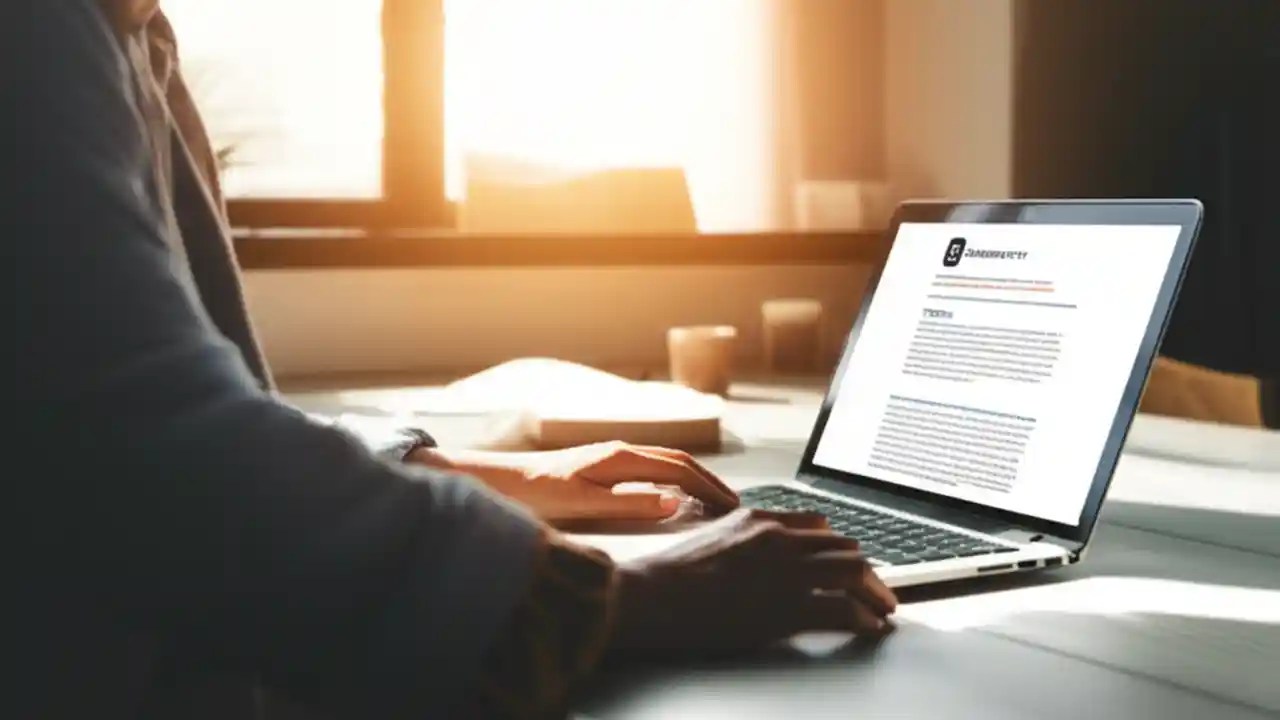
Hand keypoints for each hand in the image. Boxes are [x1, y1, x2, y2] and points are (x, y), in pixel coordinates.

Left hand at [407, 442, 738, 522]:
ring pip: (665, 461)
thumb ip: (630, 503)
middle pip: (678, 460)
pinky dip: (674, 478)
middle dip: (709, 480)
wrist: (503, 479)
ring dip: (693, 478)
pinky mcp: (604, 464)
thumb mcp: (585, 503)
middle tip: (734, 503)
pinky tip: (673, 493)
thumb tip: (675, 502)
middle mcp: (622, 450)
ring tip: (713, 498)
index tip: (732, 506)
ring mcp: (613, 455)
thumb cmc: (538, 491)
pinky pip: (651, 467)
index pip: (679, 469)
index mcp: (622, 457)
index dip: (709, 488)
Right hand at [609, 508, 897, 656]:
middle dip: (865, 570)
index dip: (840, 546)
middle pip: (843, 546)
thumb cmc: (664, 577)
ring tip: (884, 610)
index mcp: (757, 519)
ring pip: (853, 571)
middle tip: (878, 590)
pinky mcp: (787, 605)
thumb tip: (755, 559)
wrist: (645, 596)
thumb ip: (739, 541)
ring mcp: (785, 569)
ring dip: (875, 593)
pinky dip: (865, 619)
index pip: (818, 524)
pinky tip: (872, 628)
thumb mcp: (707, 541)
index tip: (850, 561)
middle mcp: (778, 537)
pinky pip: (843, 608)